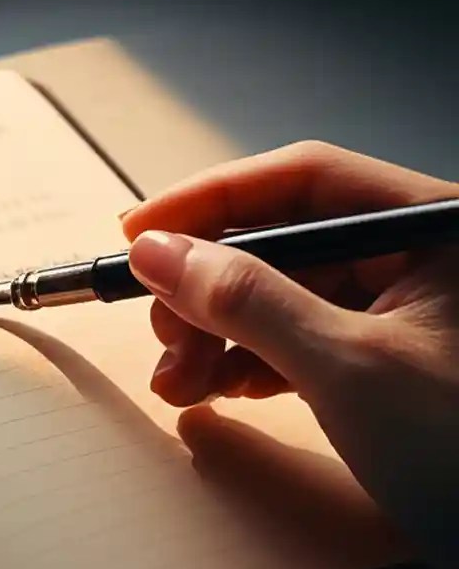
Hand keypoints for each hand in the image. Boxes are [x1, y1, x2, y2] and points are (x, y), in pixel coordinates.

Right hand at [119, 141, 458, 568]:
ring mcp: (400, 311)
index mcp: (434, 227)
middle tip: (163, 332)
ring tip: (181, 380)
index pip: (303, 181)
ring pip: (279, 295)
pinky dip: (245, 362)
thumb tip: (160, 253)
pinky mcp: (381, 362)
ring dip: (216, 334)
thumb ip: (248, 301)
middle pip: (282, 242)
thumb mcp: (347, 369)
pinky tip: (215, 387)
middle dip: (207, 289)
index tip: (139, 233)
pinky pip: (294, 339)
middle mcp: (417, 257)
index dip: (210, 200)